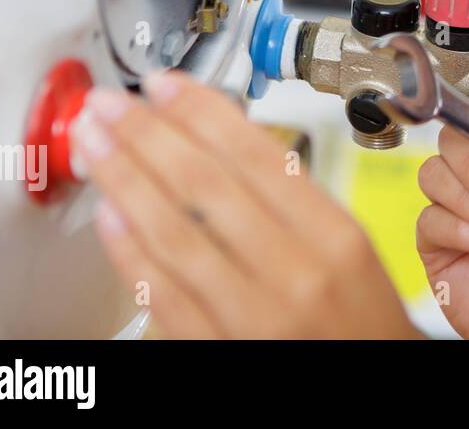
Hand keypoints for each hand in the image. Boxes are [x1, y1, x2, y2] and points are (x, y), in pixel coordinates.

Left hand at [72, 72, 419, 338]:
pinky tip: (110, 216)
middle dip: (148, 135)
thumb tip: (222, 141)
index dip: (201, 113)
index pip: (256, 156)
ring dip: (124, 181)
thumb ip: (295, 199)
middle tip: (111, 104)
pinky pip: (162, 297)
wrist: (373, 383)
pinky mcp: (219, 354)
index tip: (164, 85)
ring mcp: (254, 319)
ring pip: (174, 236)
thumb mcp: (354, 246)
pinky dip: (129, 252)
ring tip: (96, 146)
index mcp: (335, 237)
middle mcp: (296, 275)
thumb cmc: (363, 319)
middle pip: (206, 188)